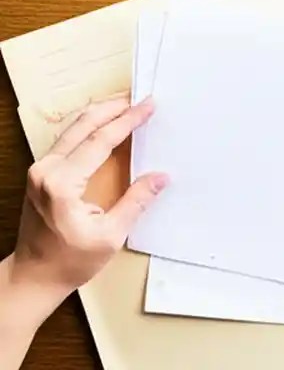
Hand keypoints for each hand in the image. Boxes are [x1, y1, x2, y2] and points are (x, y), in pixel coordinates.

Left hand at [1, 97, 167, 368]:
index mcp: (62, 184)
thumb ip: (136, 201)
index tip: (148, 106)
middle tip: (139, 98)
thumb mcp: (110, 235)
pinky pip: (66, 141)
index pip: (100, 141)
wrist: (33, 276)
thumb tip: (161, 177)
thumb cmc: (69, 262)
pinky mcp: (40, 175)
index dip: (127, 121)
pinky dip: (88, 128)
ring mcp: (39, 171)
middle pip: (82, 126)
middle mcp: (46, 171)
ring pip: (72, 130)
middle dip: (112, 108)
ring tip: (125, 105)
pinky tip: (104, 125)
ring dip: (100, 115)